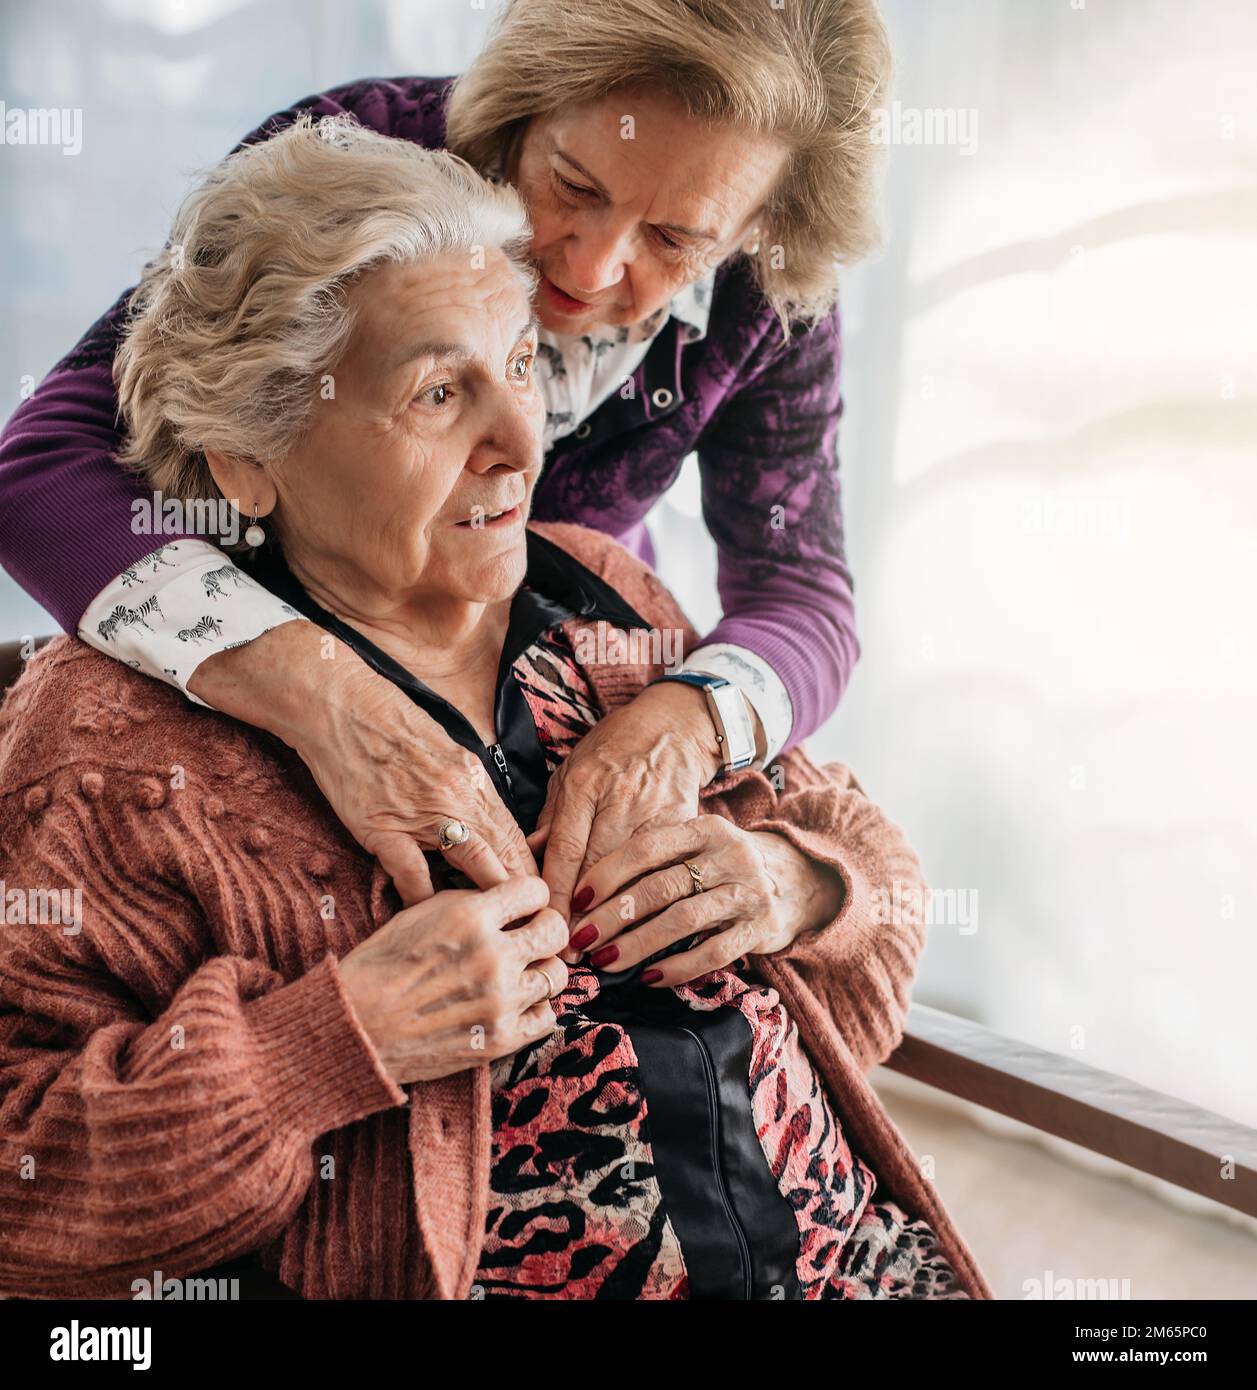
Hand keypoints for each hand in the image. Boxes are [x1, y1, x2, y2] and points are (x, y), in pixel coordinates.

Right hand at [191, 622, 535, 902]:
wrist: (338, 704)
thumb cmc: (387, 723)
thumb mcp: (443, 750)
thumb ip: (466, 788)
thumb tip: (487, 824)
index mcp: (475, 780)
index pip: (518, 837)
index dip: (534, 874)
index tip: (543, 903)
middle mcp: (459, 797)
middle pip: (507, 855)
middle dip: (525, 897)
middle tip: (537, 931)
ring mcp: (423, 814)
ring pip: (476, 863)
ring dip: (491, 901)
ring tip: (502, 935)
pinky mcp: (383, 828)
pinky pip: (414, 874)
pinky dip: (426, 901)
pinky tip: (433, 919)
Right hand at [337, 876, 568, 1084]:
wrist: (355, 1028)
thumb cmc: (378, 967)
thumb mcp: (417, 914)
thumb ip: (469, 901)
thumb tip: (504, 897)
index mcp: (471, 917)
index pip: (534, 890)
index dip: (531, 896)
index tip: (524, 905)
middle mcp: (493, 956)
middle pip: (555, 930)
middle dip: (546, 928)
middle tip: (530, 936)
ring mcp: (501, 1001)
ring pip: (557, 975)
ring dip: (542, 969)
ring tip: (522, 972)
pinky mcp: (501, 1039)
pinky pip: (546, 1017)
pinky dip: (536, 1008)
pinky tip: (516, 1003)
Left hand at [528, 680, 722, 931]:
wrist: (673, 724)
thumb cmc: (613, 747)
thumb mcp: (572, 769)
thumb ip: (552, 814)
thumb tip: (529, 855)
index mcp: (584, 784)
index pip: (566, 847)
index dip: (557, 892)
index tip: (551, 926)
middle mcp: (620, 798)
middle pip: (600, 866)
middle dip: (586, 914)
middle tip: (574, 951)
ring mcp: (656, 810)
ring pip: (637, 874)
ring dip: (622, 916)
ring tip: (608, 952)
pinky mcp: (686, 822)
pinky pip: (670, 869)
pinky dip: (659, 901)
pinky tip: (650, 929)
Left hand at [563, 814, 844, 986]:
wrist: (799, 879)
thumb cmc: (725, 863)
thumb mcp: (699, 844)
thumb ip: (657, 854)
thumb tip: (586, 881)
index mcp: (705, 829)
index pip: (648, 847)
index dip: (609, 872)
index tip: (577, 898)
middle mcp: (729, 856)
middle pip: (660, 887)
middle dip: (614, 916)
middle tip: (581, 938)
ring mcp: (747, 892)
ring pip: (682, 921)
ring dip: (638, 945)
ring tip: (606, 962)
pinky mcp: (761, 928)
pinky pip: (712, 953)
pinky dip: (677, 968)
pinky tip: (648, 977)